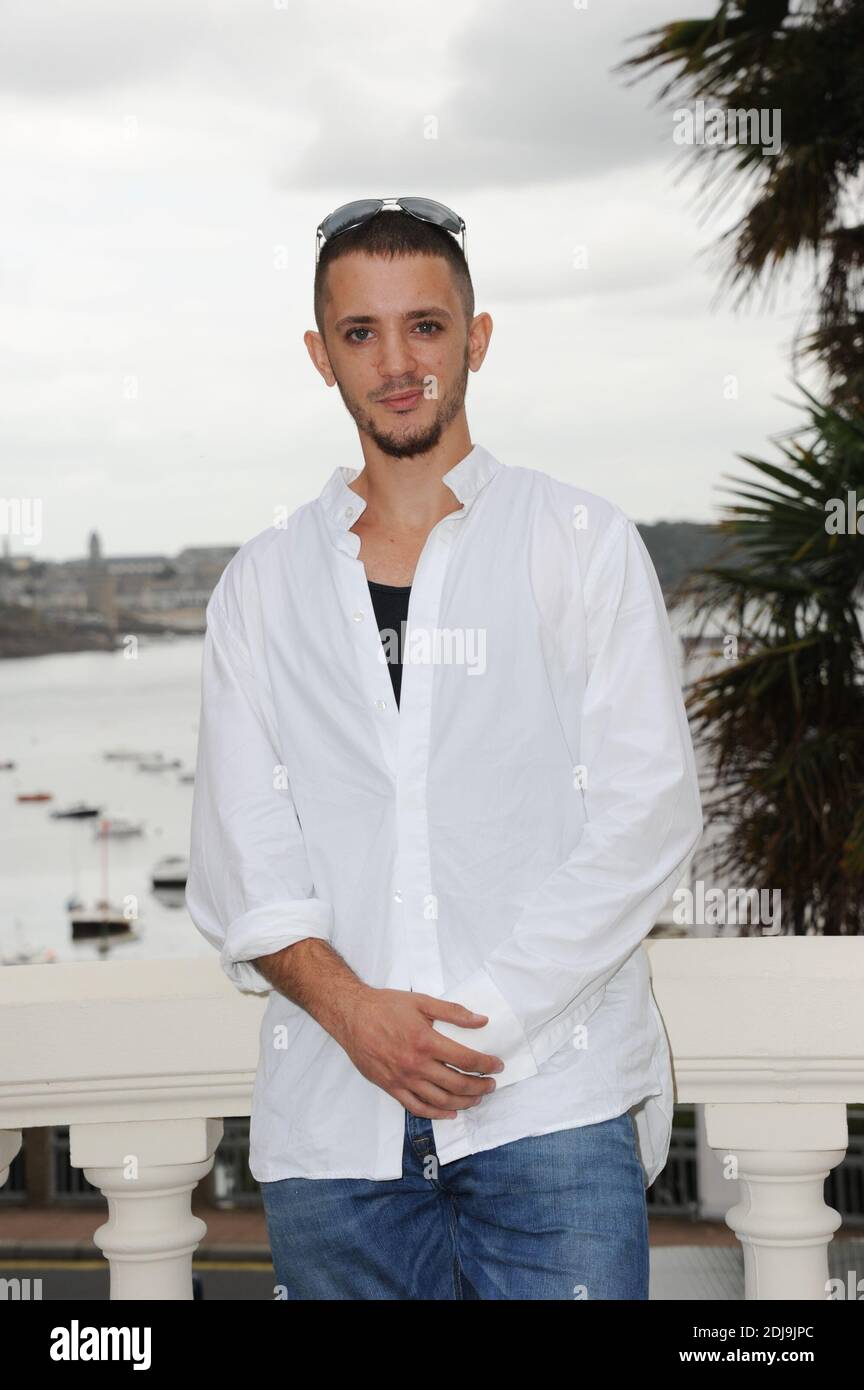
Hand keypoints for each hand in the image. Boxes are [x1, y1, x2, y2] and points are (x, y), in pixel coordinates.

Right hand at [329, 985, 504, 1118]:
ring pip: (440, 1100)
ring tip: (476, 1099)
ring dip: (463, 1102)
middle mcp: (416, 1064)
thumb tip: (481, 1020)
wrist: (351, 1015)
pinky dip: (436, 1114)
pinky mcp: (390, 1087)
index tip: (497, 1065)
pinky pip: (417, 1107)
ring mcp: (403, 1079)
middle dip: (480, 1087)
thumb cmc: (386, 1006)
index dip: (486, 1065)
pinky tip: (450, 1113)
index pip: (466, 1059)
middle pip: (457, 1083)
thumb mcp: (422, 1001)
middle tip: (491, 1085)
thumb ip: (453, 1012)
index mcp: (426, 1041)